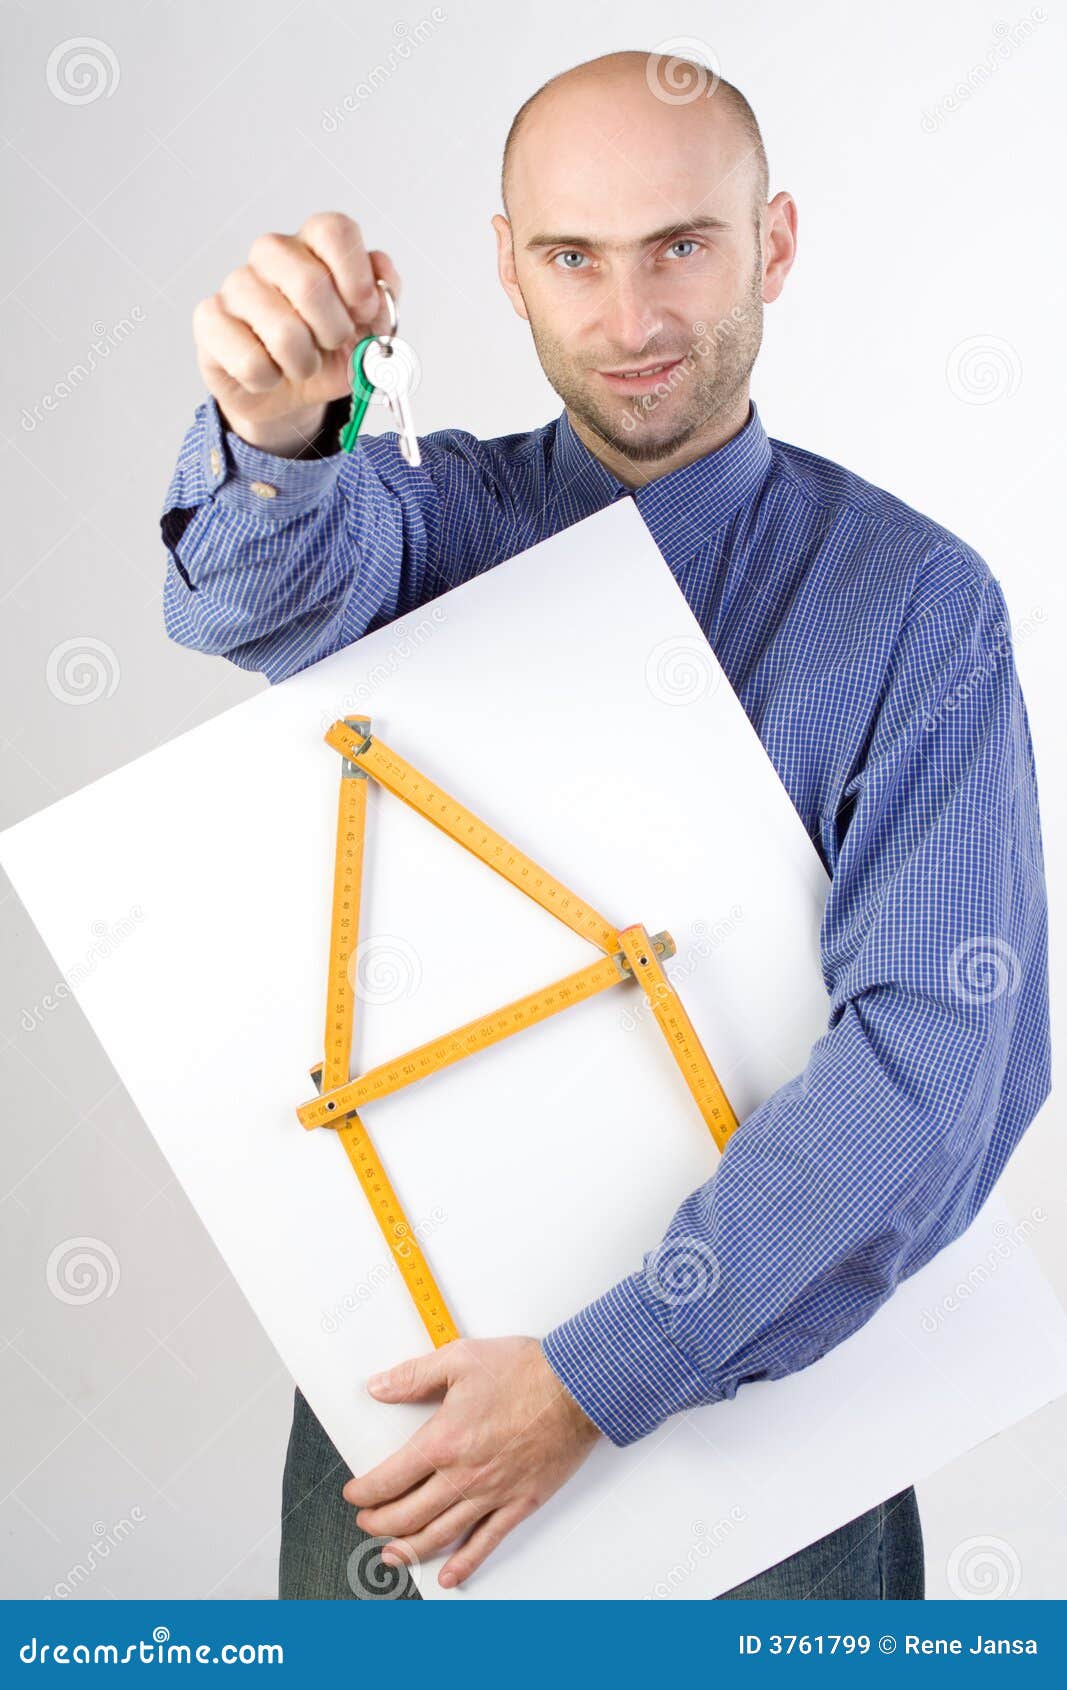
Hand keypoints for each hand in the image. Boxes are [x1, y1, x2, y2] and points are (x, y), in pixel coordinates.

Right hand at [192, 212, 400, 453]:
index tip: (364, 310)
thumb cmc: (329, 352)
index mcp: (313, 245)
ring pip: (282, 331)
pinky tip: (268, 373)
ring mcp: (236, 285)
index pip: (333, 229)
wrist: (290, 392)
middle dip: (334, 331)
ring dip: (304, 363)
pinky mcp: (209, 320)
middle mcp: (271, 254)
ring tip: (302, 364)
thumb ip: (384, 301)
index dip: (356, 276)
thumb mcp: (370, 332)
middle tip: (332, 344)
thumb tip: (381, 274)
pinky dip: (270, 381)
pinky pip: (251, 362)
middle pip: (310, 283)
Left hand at [343, 1336, 601, 1588]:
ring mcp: (492, 1495)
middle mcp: (464, 1476)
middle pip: (408, 1514)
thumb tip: (380, 1388)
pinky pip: (486, 1542)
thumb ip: (415, 1376)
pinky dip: (464, 1563)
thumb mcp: (460, 1358)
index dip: (365, 1492)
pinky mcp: (519, 1503)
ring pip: (440, 1535)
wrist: (576, 1388)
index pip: (389, 1479)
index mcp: (444, 1441)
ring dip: (409, 1548)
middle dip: (379, 1522)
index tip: (356, 1495)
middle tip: (367, 1521)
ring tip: (391, 1552)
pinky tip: (450, 1573)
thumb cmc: (526, 1372)